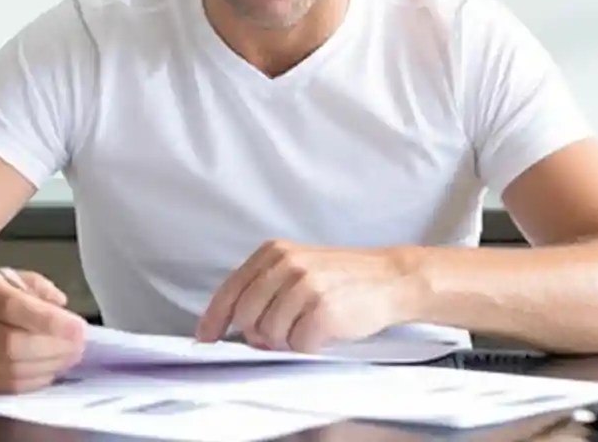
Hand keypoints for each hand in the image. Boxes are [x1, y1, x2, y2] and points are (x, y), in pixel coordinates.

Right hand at [0, 265, 86, 392]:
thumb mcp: (4, 275)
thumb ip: (36, 287)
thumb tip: (62, 307)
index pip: (12, 306)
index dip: (49, 321)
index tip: (79, 328)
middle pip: (12, 344)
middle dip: (54, 348)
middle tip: (79, 345)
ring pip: (8, 370)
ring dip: (47, 367)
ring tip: (68, 357)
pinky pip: (0, 387)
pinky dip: (31, 381)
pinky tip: (47, 370)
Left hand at [196, 240, 418, 352]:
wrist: (391, 278)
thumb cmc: (344, 278)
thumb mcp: (300, 267)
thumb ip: (266, 289)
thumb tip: (237, 328)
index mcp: (274, 252)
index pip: (231, 290)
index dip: (214, 319)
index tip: (206, 337)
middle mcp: (286, 265)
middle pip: (246, 318)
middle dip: (259, 334)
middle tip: (284, 332)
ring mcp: (305, 286)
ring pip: (270, 335)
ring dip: (288, 341)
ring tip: (311, 326)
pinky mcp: (323, 310)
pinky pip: (299, 345)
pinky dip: (310, 346)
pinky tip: (326, 331)